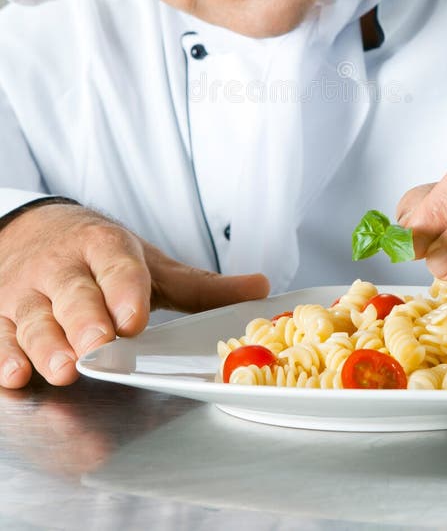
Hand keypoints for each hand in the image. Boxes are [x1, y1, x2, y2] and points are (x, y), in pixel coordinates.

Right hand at [0, 203, 268, 388]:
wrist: (34, 231)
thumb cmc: (100, 255)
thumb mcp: (149, 263)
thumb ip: (199, 285)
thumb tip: (261, 288)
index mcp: (105, 246)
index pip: (117, 265)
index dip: (125, 289)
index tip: (135, 316)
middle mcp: (64, 266)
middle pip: (75, 294)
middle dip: (86, 320)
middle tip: (99, 344)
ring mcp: (29, 291)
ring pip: (35, 317)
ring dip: (46, 343)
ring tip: (63, 368)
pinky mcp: (1, 313)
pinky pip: (0, 335)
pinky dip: (4, 355)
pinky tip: (14, 374)